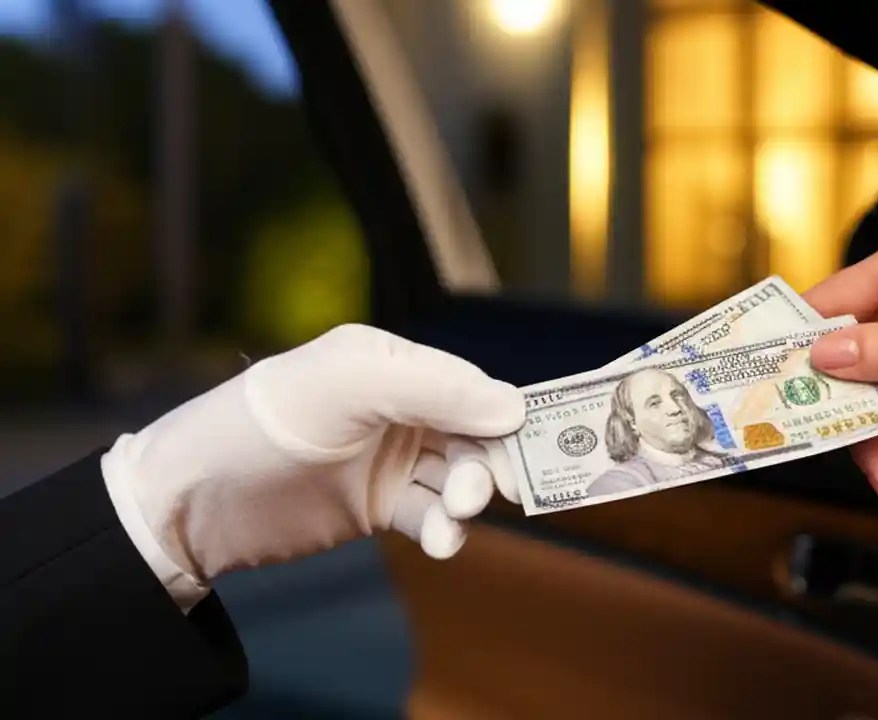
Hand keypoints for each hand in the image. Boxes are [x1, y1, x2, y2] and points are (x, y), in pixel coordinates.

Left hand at [102, 324, 524, 609]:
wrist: (193, 502)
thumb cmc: (263, 425)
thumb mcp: (348, 388)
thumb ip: (434, 390)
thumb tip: (514, 405)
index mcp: (391, 362)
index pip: (470, 381)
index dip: (508, 410)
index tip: (540, 441)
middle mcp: (398, 406)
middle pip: (475, 432)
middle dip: (490, 461)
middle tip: (491, 490)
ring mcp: (390, 458)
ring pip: (459, 477)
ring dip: (469, 499)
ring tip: (455, 519)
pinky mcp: (379, 506)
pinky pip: (433, 515)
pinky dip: (446, 530)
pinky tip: (442, 542)